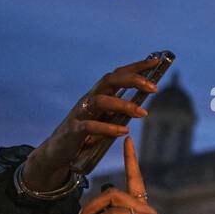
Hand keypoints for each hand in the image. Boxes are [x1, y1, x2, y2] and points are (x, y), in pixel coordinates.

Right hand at [23, 58, 159, 189]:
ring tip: (143, 113)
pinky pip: (90, 126)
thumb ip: (118, 112)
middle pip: (108, 80)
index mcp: (98, 95)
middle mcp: (88, 100)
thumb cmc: (86, 134)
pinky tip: (124, 131)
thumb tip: (142, 107)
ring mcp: (79, 114)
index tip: (156, 61)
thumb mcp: (104, 119)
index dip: (135, 66)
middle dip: (132, 80)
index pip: (117, 75)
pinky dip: (108, 127)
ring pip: (100, 101)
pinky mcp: (73, 131)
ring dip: (124, 105)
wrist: (58, 152)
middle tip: (154, 88)